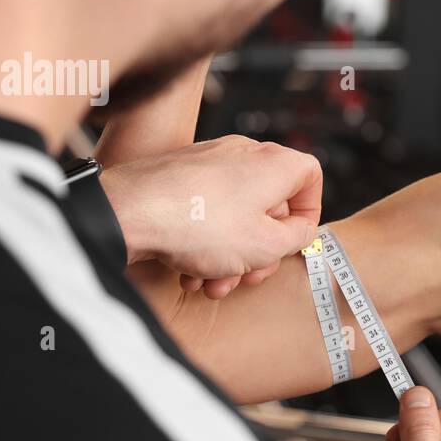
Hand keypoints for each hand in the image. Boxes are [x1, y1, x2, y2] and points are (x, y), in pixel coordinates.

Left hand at [100, 135, 320, 297]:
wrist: (129, 213)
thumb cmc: (201, 225)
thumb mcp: (266, 245)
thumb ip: (297, 237)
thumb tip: (299, 230)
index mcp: (273, 163)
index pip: (311, 178)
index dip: (308, 214)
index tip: (292, 241)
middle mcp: (243, 155)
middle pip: (270, 205)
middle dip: (261, 250)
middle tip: (247, 277)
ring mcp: (209, 163)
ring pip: (236, 216)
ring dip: (229, 256)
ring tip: (211, 284)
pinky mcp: (180, 177)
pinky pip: (208, 213)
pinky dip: (204, 243)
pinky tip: (189, 272)